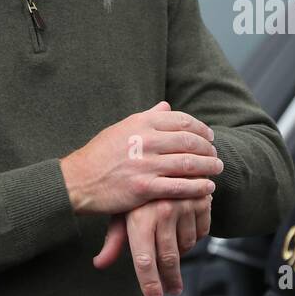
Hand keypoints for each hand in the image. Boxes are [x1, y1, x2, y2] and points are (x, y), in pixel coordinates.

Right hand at [60, 101, 220, 215]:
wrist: (77, 180)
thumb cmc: (99, 155)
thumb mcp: (121, 128)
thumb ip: (147, 117)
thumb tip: (166, 106)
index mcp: (141, 123)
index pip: (182, 121)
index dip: (201, 129)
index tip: (210, 136)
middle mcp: (145, 140)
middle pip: (190, 142)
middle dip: (208, 148)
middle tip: (216, 155)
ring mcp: (145, 164)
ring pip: (189, 163)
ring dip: (209, 166)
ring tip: (217, 169)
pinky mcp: (144, 188)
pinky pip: (180, 187)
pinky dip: (198, 187)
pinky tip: (207, 188)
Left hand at [93, 194, 213, 295]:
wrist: (166, 158)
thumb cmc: (139, 190)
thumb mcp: (123, 210)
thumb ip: (115, 239)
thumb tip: (100, 264)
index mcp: (140, 216)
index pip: (145, 259)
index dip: (150, 283)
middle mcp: (164, 211)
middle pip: (169, 258)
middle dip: (170, 280)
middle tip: (172, 291)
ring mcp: (185, 205)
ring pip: (187, 245)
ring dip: (182, 251)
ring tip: (172, 244)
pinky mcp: (202, 201)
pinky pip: (202, 232)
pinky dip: (195, 234)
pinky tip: (185, 226)